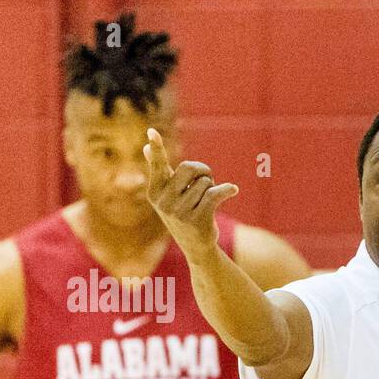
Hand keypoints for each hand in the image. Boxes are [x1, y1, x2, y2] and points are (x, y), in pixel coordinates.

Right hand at [144, 127, 238, 258]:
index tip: (152, 131)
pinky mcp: (197, 219)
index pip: (158, 165)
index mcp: (154, 192)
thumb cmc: (182, 214)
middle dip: (203, 170)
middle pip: (189, 168)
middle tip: (207, 179)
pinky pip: (216, 194)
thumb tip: (145, 147)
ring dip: (212, 187)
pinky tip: (233, 190)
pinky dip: (227, 190)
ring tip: (207, 200)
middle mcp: (164, 202)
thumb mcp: (168, 195)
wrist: (196, 247)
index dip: (156, 148)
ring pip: (205, 182)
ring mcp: (179, 212)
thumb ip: (160, 172)